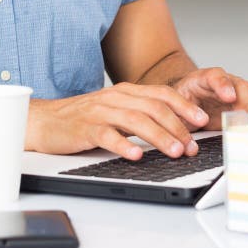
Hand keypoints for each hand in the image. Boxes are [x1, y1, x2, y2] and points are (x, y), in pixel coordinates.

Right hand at [26, 82, 209, 160]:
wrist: (45, 120)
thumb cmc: (83, 118)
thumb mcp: (115, 111)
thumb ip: (140, 115)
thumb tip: (175, 130)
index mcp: (125, 92)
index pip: (161, 94)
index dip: (184, 106)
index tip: (202, 119)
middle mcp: (115, 98)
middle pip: (152, 107)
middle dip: (176, 126)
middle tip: (191, 145)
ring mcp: (100, 112)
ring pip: (134, 120)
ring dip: (158, 136)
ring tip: (174, 151)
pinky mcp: (85, 128)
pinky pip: (107, 135)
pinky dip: (123, 145)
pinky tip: (136, 155)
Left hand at [171, 67, 247, 130]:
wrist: (188, 101)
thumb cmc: (182, 103)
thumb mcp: (175, 106)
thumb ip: (180, 112)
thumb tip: (186, 127)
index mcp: (205, 79)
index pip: (216, 76)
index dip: (224, 85)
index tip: (229, 97)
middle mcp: (228, 84)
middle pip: (244, 87)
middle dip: (245, 106)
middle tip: (241, 124)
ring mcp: (242, 94)